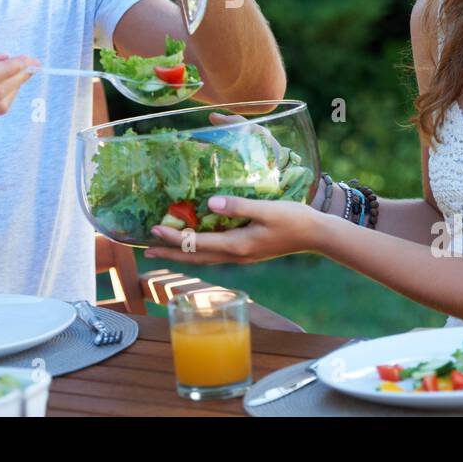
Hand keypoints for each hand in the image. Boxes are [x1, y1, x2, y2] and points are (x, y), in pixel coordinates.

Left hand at [143, 195, 322, 265]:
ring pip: (205, 257)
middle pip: (196, 257)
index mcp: (237, 245)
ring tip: (163, 249)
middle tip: (147, 250)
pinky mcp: (247, 251)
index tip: (155, 231)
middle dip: (171, 252)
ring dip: (183, 253)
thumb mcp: (267, 209)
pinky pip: (215, 253)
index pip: (198, 244)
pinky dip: (199, 250)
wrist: (316, 235)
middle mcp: (236, 254)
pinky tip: (195, 243)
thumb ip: (239, 206)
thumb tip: (210, 204)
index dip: (175, 238)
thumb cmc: (294, 219)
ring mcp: (241, 255)